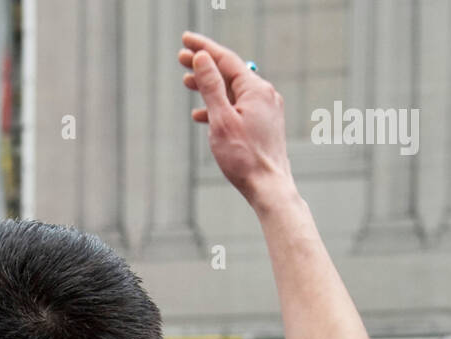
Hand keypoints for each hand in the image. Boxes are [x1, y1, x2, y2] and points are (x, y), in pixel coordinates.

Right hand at [178, 31, 293, 206]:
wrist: (269, 187)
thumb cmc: (245, 158)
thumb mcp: (221, 120)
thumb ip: (211, 87)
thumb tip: (203, 58)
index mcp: (255, 89)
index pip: (226, 59)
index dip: (204, 48)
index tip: (185, 40)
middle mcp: (264, 94)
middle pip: (229, 73)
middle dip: (204, 66)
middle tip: (181, 59)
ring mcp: (266, 109)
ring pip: (233, 91)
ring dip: (210, 87)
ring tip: (188, 83)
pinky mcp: (264, 124)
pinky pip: (239, 108)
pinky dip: (221, 107)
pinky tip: (202, 114)